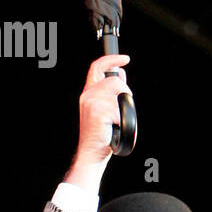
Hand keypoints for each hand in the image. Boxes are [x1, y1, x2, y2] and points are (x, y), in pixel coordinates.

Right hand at [64, 54, 130, 189]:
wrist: (92, 153)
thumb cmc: (101, 134)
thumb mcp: (107, 109)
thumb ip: (111, 91)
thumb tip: (120, 74)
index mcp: (88, 93)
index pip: (97, 67)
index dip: (111, 60)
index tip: (124, 58)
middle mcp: (87, 95)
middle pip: (114, 81)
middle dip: (124, 94)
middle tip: (121, 111)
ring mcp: (91, 103)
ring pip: (119, 95)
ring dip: (123, 110)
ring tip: (115, 122)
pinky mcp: (97, 111)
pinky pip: (119, 110)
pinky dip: (121, 121)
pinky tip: (113, 128)